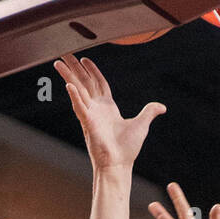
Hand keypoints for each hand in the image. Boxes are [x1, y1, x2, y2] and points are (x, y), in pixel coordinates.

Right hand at [55, 54, 164, 171]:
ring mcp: (90, 115)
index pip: (98, 83)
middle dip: (75, 67)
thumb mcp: (141, 125)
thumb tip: (162, 107)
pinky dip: (75, 96)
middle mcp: (97, 108)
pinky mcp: (88, 124)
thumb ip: (149, 112)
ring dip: (68, 76)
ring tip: (58, 62)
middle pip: (84, 82)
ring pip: (77, 90)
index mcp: (108, 107)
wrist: (120, 165)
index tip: (84, 58)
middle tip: (65, 53)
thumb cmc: (128, 149)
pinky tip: (69, 85)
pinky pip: (80, 107)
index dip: (91, 70)